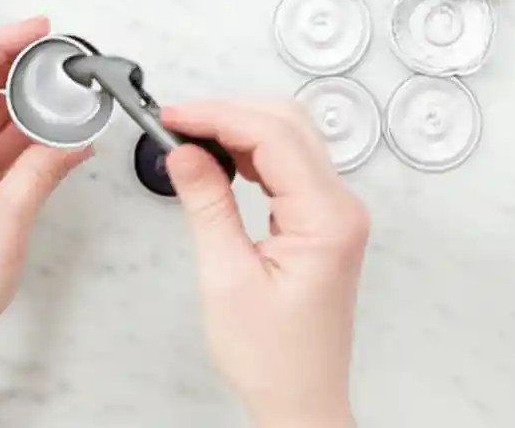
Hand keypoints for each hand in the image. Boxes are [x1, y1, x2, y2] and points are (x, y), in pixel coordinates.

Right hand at [163, 101, 368, 427]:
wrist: (300, 399)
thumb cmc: (273, 357)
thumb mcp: (226, 276)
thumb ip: (207, 204)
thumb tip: (184, 152)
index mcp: (326, 219)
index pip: (273, 137)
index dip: (218, 116)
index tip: (174, 117)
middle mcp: (341, 209)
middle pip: (287, 126)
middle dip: (228, 114)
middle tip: (176, 123)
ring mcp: (335, 214)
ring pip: (289, 140)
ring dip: (239, 131)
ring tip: (189, 140)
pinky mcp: (322, 222)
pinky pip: (289, 168)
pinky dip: (251, 155)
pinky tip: (218, 161)